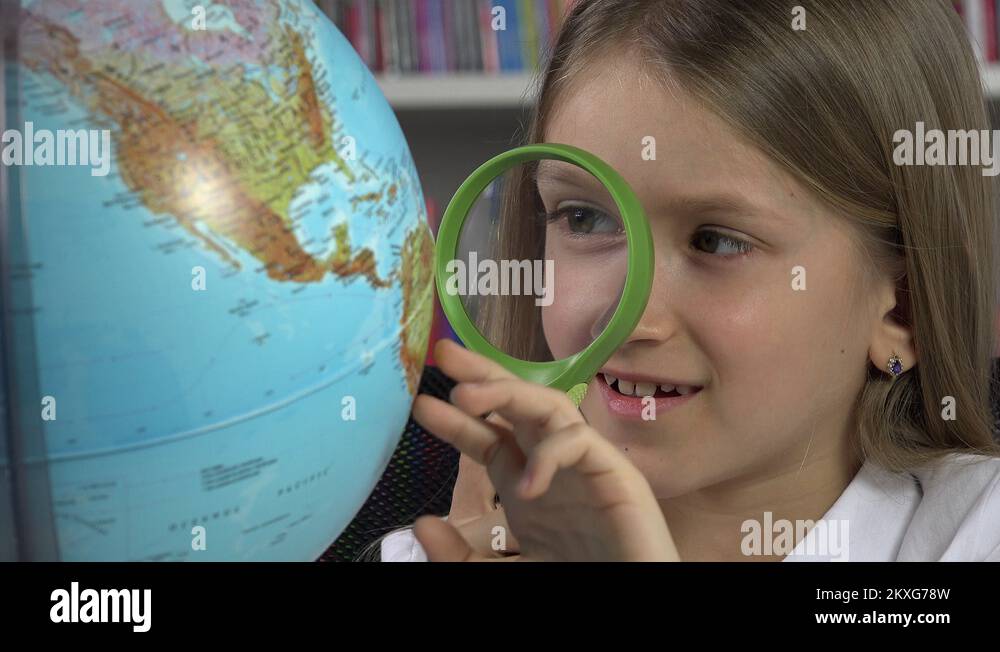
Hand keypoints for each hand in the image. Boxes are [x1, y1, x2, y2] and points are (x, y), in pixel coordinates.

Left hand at [411, 340, 679, 561]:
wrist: (633, 606)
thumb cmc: (576, 580)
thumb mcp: (503, 573)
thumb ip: (462, 556)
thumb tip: (423, 524)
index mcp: (526, 485)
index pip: (489, 437)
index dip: (455, 421)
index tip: (422, 405)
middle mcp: (554, 467)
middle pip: (519, 403)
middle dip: (483, 375)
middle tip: (445, 353)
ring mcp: (586, 468)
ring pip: (550, 406)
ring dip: (507, 392)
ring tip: (465, 396)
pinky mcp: (618, 476)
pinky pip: (581, 443)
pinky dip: (551, 455)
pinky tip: (526, 487)